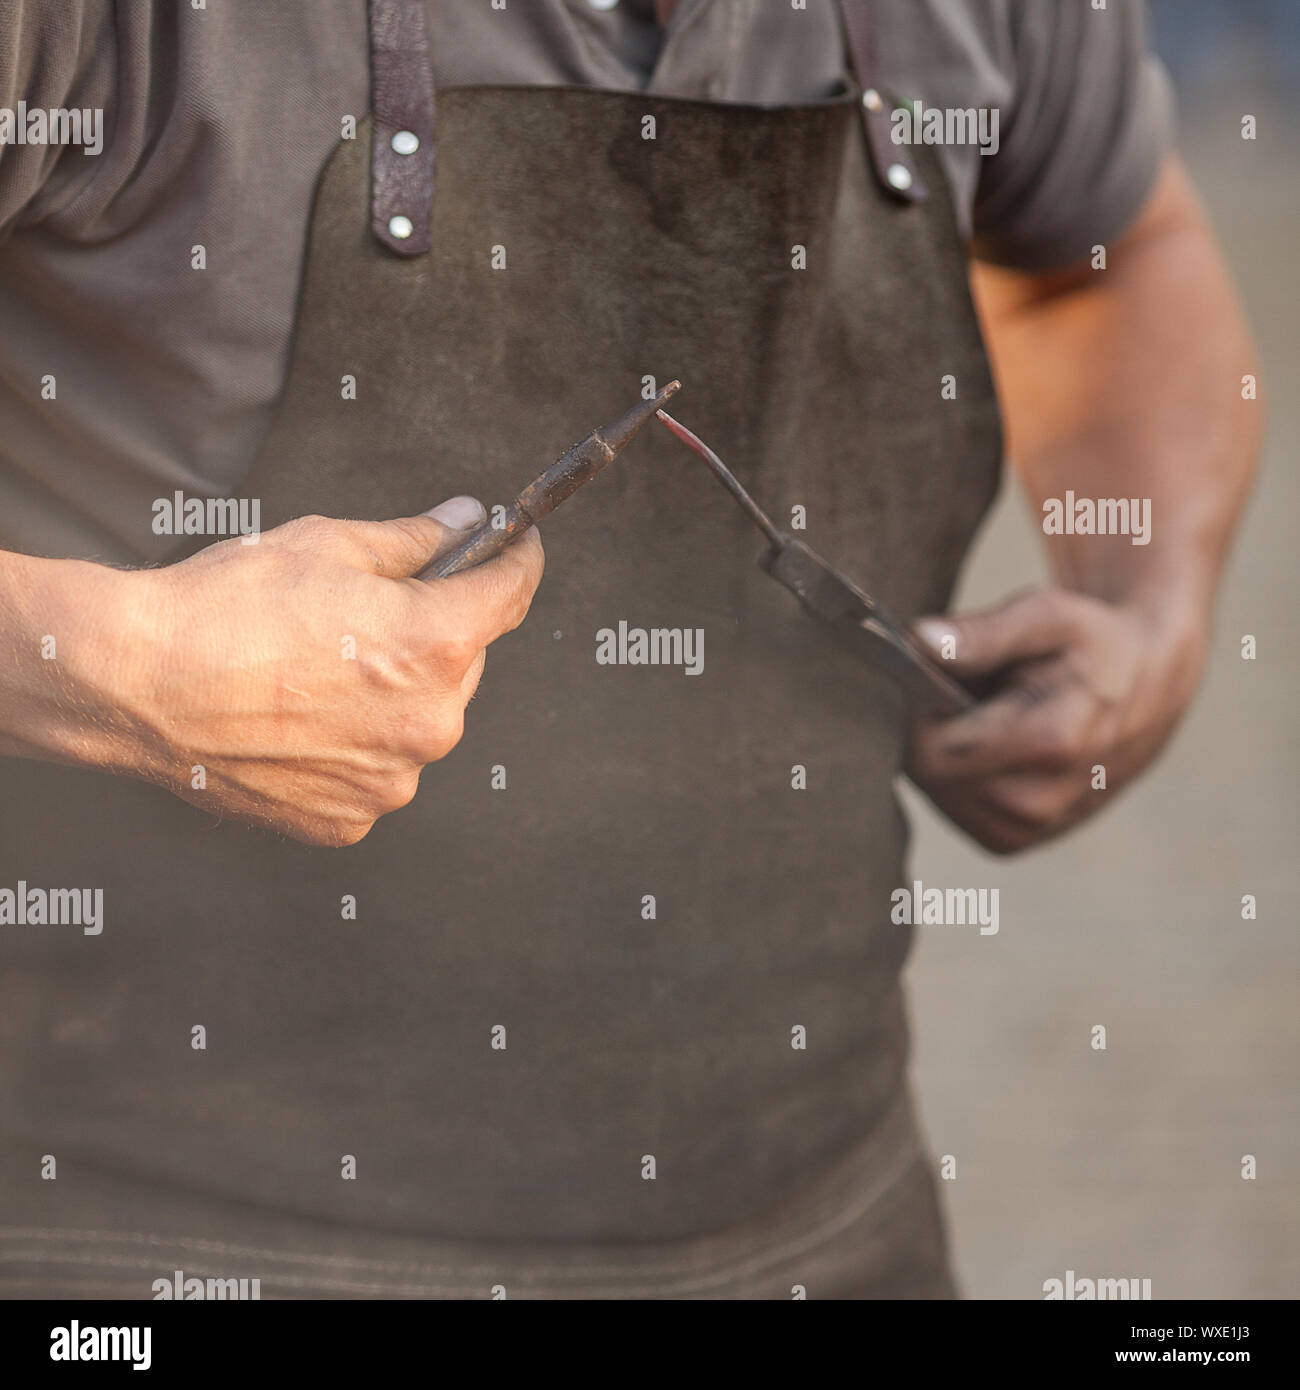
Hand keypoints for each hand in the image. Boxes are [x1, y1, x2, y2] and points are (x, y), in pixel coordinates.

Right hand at [112, 499, 542, 845]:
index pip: (510, 593)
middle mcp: (429, 722)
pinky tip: (302, 722)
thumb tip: (464, 523)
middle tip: (371, 615)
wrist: (134, 682)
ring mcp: (390, 781)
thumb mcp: (329, 544)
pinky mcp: (348, 820)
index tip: (514, 546)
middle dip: (435, 635)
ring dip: (395, 697)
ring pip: (420, 723)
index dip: (514, 560)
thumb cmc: (225, 607)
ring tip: (319, 673)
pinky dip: (356, 748)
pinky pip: (376, 772)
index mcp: (435, 645)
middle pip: (465, 664)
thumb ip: (415, 540)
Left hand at [905, 588, 1206, 853]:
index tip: (940, 672)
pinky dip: (956, 773)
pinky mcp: (1011, 841)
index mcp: (1050, 745)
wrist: (1144, 688)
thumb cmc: (1087, 644)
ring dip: (945, 750)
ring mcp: (1024, 831)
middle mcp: (1036, 803)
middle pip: (927, 774)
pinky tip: (990, 745)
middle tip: (970, 688)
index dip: (919, 708)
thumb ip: (983, 633)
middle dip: (932, 727)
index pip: (929, 749)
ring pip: (934, 792)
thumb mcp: (1046, 616)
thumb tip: (918, 642)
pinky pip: (950, 807)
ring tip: (989, 715)